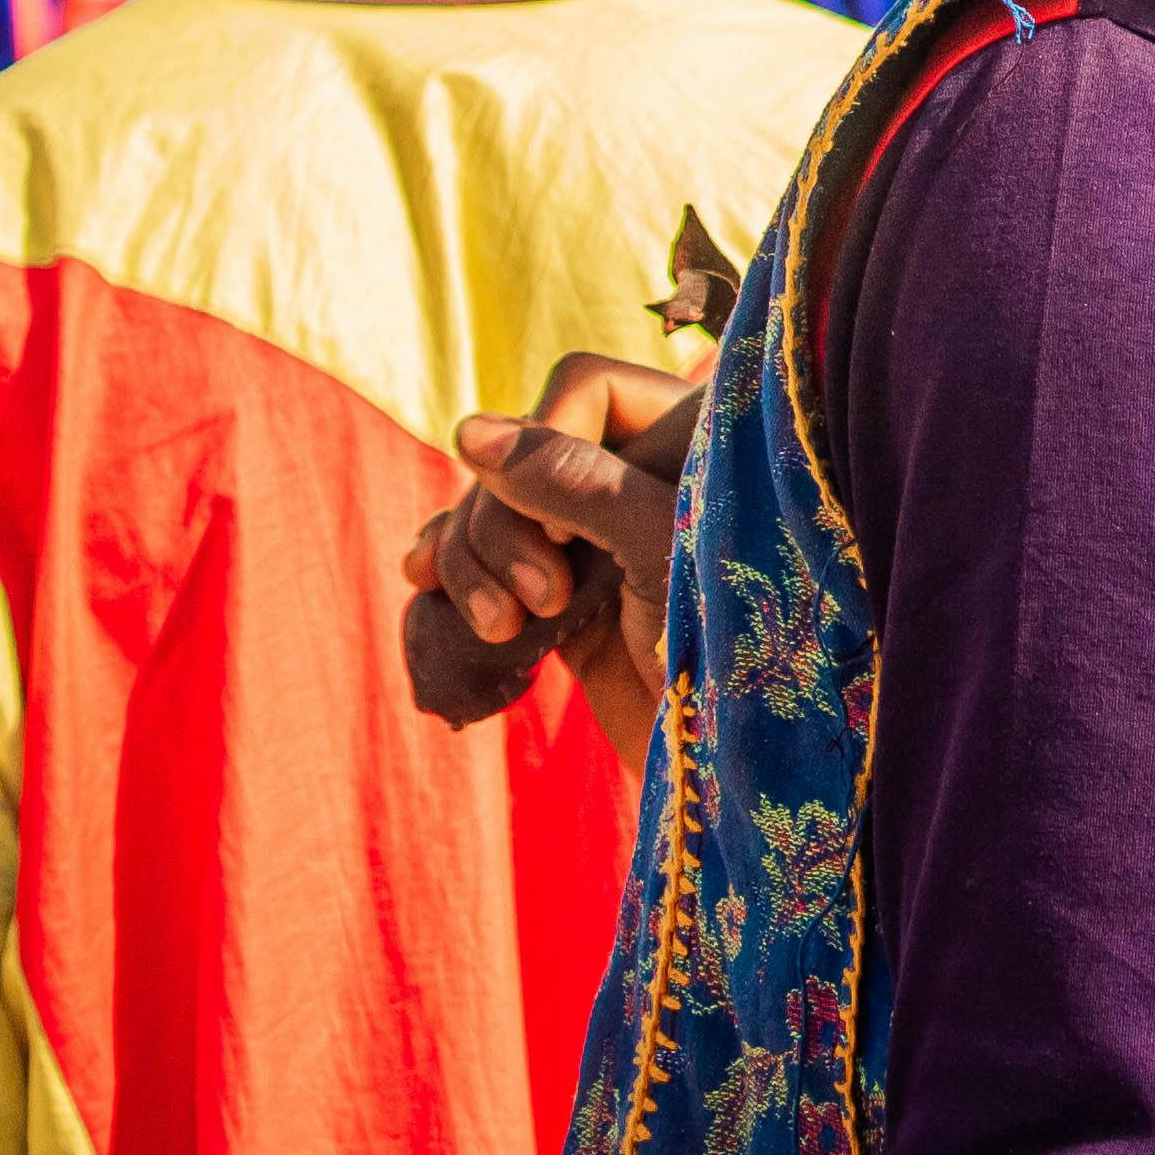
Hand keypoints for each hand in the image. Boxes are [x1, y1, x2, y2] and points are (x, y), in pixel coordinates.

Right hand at [399, 353, 707, 761]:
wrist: (729, 769)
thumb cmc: (727, 648)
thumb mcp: (660, 546)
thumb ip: (574, 479)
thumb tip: (467, 429)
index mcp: (693, 440)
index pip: (584, 385)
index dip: (551, 441)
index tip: (566, 531)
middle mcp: (642, 476)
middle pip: (525, 447)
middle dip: (505, 521)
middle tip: (542, 599)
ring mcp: (598, 539)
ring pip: (496, 503)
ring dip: (474, 558)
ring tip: (500, 629)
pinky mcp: (565, 598)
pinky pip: (484, 558)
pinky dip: (454, 570)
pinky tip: (426, 586)